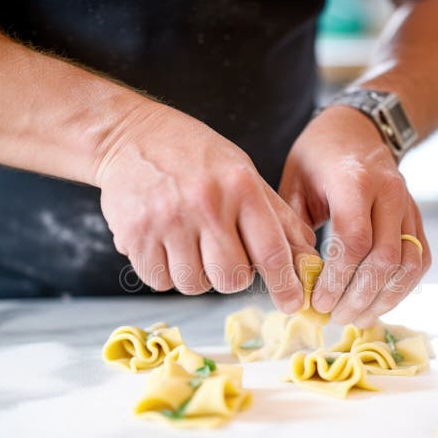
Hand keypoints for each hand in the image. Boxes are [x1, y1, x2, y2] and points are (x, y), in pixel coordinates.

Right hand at [97, 102, 315, 312]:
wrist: (130, 135)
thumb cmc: (194, 156)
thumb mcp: (243, 172)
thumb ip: (276, 216)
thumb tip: (307, 255)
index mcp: (240, 187)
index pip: (272, 251)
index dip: (285, 284)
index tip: (292, 302)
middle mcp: (205, 204)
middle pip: (231, 279)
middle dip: (232, 276)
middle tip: (222, 254)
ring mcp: (167, 221)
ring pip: (194, 285)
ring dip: (196, 275)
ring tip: (189, 244)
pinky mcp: (134, 235)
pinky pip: (159, 281)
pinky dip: (165, 272)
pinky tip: (165, 245)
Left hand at [279, 105, 430, 326]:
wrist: (359, 128)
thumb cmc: (318, 156)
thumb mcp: (294, 181)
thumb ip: (294, 226)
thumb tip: (295, 278)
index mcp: (355, 180)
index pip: (354, 239)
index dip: (337, 278)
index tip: (318, 301)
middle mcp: (390, 193)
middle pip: (384, 258)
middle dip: (358, 295)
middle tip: (334, 316)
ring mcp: (409, 206)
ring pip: (409, 263)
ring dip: (384, 298)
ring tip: (356, 317)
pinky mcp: (418, 218)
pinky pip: (420, 259)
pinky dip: (403, 287)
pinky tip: (378, 302)